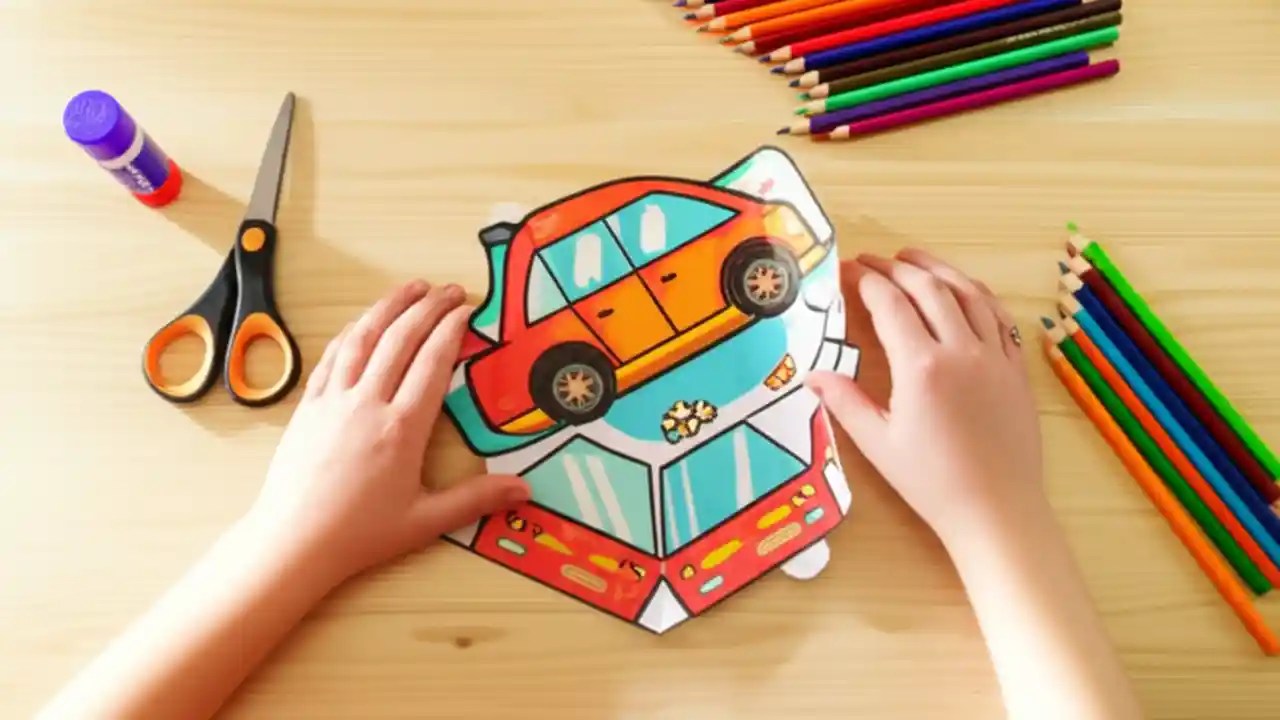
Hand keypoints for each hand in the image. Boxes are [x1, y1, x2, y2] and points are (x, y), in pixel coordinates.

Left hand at [248, 280, 529, 584]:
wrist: (293, 542)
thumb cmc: (360, 535)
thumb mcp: (425, 521)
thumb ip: (475, 499)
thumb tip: (525, 490)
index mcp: (402, 428)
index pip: (432, 362)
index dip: (452, 330)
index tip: (468, 310)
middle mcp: (368, 404)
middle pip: (401, 339)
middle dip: (428, 307)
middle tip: (450, 289)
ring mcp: (334, 401)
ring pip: (364, 338)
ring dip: (389, 306)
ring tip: (411, 287)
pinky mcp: (309, 407)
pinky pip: (333, 356)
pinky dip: (352, 332)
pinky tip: (363, 321)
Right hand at [807, 250, 1042, 542]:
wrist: (997, 509)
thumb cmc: (932, 483)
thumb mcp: (878, 444)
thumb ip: (845, 402)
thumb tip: (812, 375)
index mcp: (921, 367)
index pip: (890, 305)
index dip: (867, 282)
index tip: (848, 271)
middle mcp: (961, 350)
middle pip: (928, 288)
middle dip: (897, 267)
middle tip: (873, 260)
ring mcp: (994, 356)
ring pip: (967, 293)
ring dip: (938, 269)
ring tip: (914, 259)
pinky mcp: (1016, 368)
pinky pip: (999, 315)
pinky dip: (976, 293)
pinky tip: (963, 289)